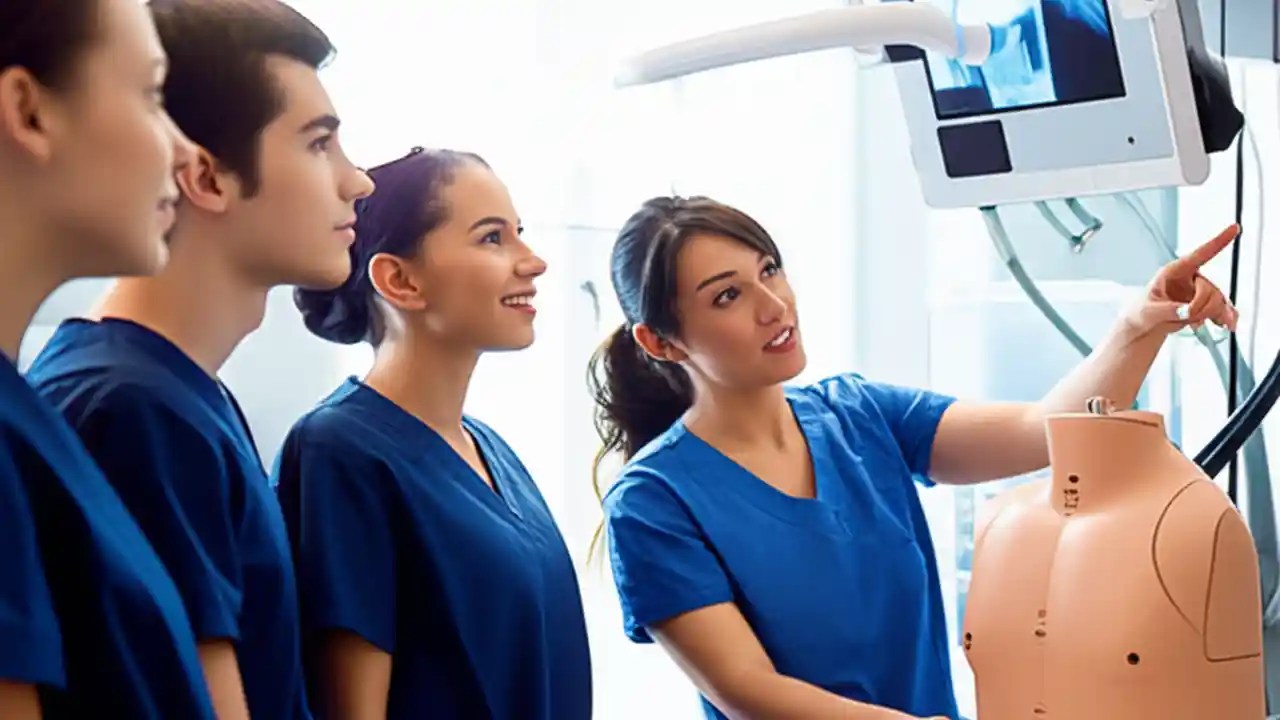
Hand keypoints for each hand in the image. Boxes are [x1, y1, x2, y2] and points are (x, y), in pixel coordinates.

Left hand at [1125, 224, 1239, 337]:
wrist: (1145, 326)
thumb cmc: (1141, 313)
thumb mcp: (1148, 312)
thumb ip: (1167, 310)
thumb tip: (1186, 311)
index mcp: (1174, 271)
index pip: (1199, 255)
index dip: (1217, 242)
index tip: (1234, 227)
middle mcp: (1190, 278)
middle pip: (1210, 288)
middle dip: (1201, 306)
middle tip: (1186, 316)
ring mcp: (1200, 291)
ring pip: (1219, 300)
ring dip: (1211, 314)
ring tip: (1194, 324)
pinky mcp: (1206, 305)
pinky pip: (1224, 309)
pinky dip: (1226, 318)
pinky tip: (1226, 326)